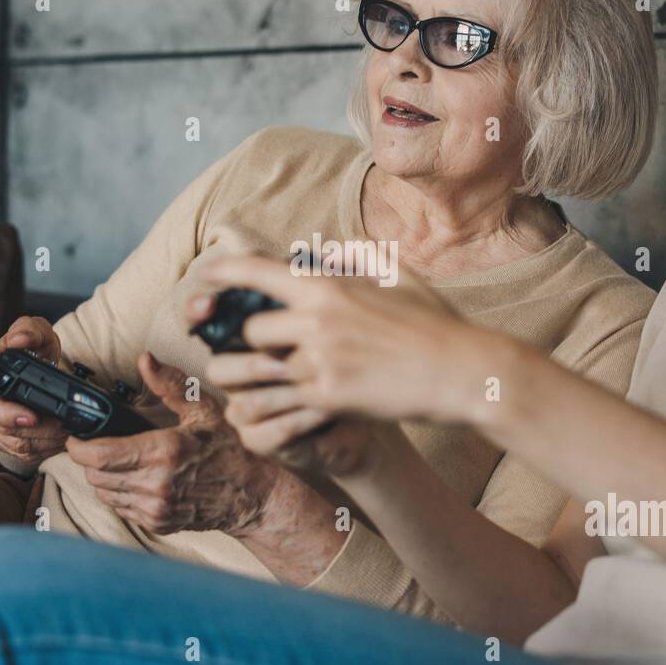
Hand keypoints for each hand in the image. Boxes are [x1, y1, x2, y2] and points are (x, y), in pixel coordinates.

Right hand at [0, 316, 67, 467]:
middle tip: (62, 427)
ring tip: (66, 433)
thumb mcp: (36, 331)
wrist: (35, 367)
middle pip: (0, 427)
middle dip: (36, 430)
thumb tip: (19, 339)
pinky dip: (42, 450)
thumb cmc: (33, 347)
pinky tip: (57, 441)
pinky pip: (18, 453)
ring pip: (12, 443)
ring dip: (43, 441)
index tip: (33, 416)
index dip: (6, 412)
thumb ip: (29, 330)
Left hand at [64, 351, 284, 536]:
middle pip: (95, 476)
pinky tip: (134, 479)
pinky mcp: (156, 523)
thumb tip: (146, 360)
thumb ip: (170, 384)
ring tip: (116, 461)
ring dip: (102, 478)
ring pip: (104, 494)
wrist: (250, 494)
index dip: (79, 447)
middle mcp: (156, 484)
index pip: (100, 456)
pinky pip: (120, 509)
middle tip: (97, 445)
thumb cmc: (229, 449)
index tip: (77, 438)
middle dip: (89, 460)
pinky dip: (119, 494)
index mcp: (163, 452)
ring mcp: (155, 508)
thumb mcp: (203, 409)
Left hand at [190, 255, 496, 436]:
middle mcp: (316, 320)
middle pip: (251, 330)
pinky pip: (281, 404)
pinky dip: (276, 409)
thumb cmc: (435, 323)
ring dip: (254, 379)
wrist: (461, 371)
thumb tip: (337, 252)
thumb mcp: (400, 276)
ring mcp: (320, 361)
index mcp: (328, 287)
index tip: (204, 275)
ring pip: (259, 371)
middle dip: (252, 343)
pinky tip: (279, 412)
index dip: (224, 273)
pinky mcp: (329, 398)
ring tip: (255, 384)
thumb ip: (361, 260)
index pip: (258, 273)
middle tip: (259, 352)